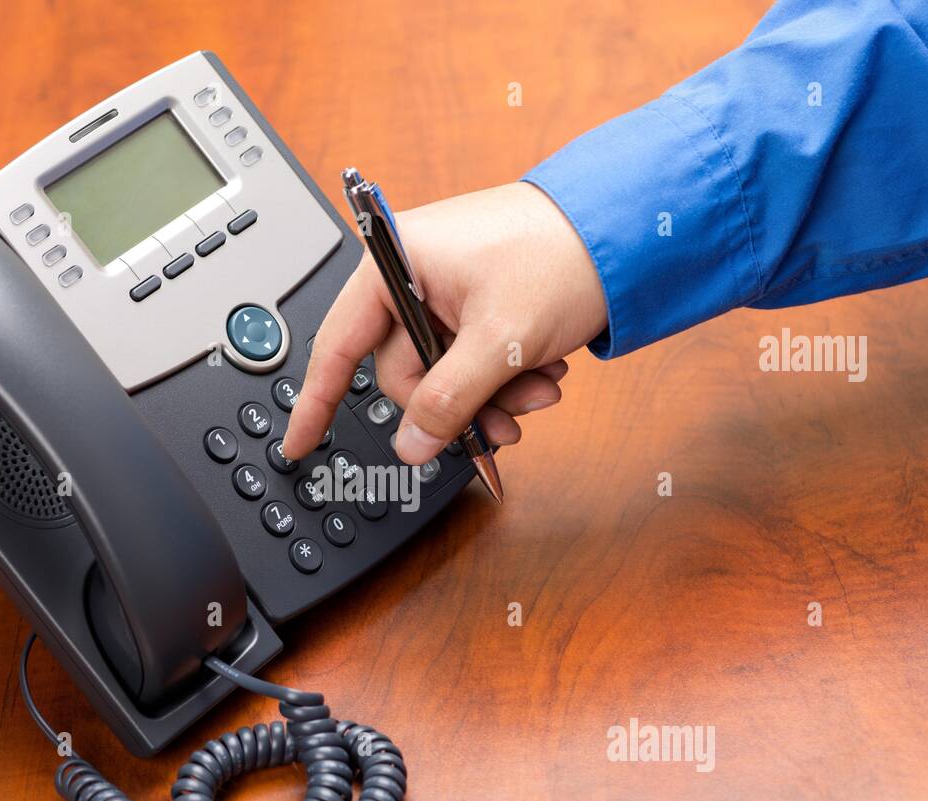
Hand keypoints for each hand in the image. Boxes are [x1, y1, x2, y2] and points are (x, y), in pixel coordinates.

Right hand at [283, 182, 606, 463]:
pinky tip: (541, 372)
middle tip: (501, 420)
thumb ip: (448, 399)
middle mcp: (411, 276)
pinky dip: (504, 378)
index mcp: (396, 263)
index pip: (337, 346)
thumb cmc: (562, 253)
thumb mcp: (500, 339)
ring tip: (536, 390)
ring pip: (443, 375)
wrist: (625, 227)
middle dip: (455, 404)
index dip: (316, 403)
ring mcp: (444, 291)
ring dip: (489, 397)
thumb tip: (411, 444)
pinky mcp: (475, 304)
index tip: (301, 446)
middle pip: (403, 374)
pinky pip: (470, 362)